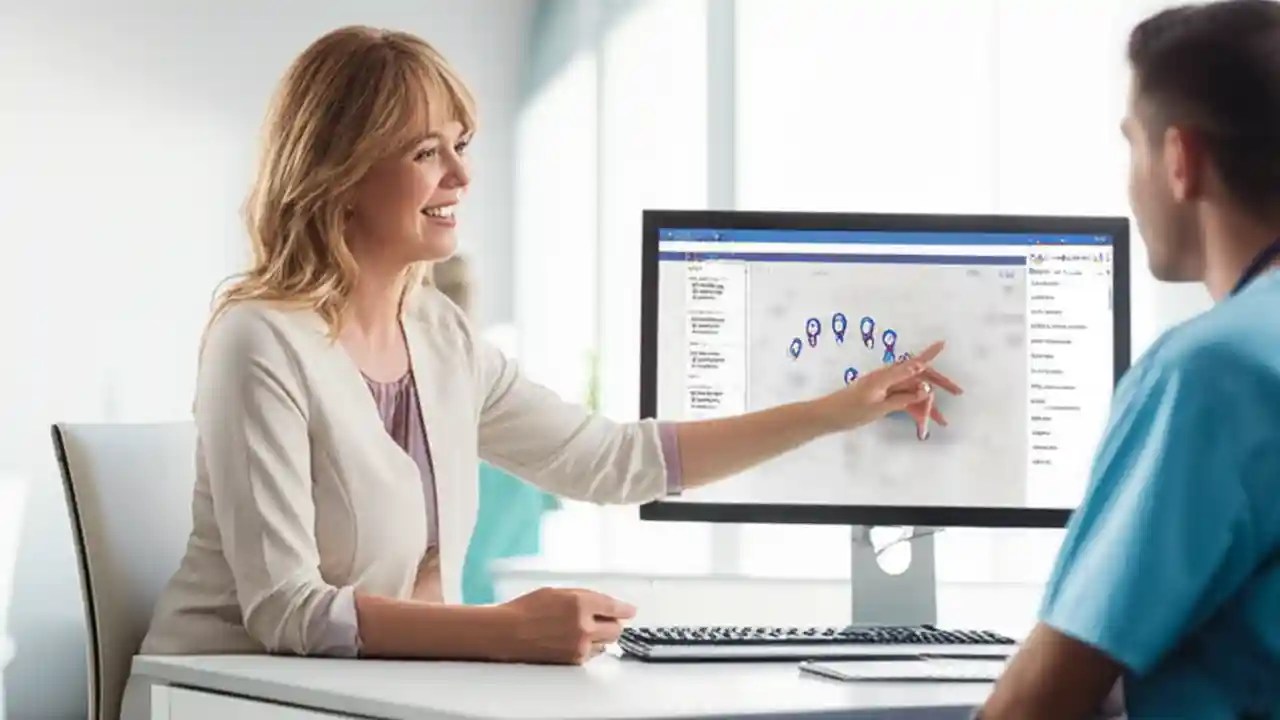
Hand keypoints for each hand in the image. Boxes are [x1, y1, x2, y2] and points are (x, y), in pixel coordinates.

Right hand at [495, 587, 635, 664]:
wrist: (507, 633)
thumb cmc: (526, 610)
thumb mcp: (557, 592)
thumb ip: (584, 597)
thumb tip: (604, 604)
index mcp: (580, 603)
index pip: (614, 607)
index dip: (625, 609)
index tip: (631, 610)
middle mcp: (584, 625)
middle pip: (616, 629)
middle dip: (613, 624)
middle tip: (605, 620)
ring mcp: (579, 645)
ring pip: (605, 643)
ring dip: (601, 636)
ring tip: (581, 630)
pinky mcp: (573, 660)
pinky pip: (592, 654)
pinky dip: (589, 647)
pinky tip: (574, 640)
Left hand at [811, 340, 960, 433]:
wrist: (827, 416)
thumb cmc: (849, 410)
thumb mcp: (878, 406)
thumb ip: (902, 397)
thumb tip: (925, 388)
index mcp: (886, 376)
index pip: (913, 363)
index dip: (929, 354)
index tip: (943, 343)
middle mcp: (888, 379)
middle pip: (920, 379)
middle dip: (939, 386)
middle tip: (958, 393)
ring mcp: (886, 389)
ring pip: (914, 394)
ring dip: (927, 407)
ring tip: (943, 423)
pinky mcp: (882, 398)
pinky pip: (904, 402)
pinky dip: (914, 412)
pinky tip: (923, 425)